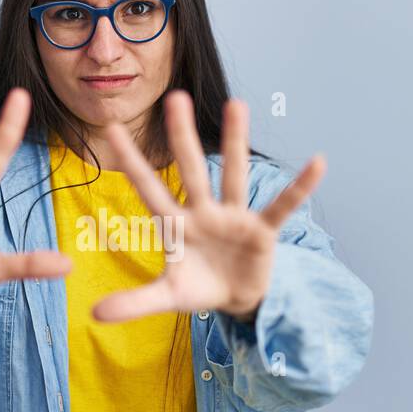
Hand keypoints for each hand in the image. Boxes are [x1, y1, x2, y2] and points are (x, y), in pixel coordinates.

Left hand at [92, 91, 325, 323]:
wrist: (237, 299)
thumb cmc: (199, 288)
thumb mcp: (168, 297)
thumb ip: (134, 303)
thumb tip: (95, 314)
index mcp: (176, 225)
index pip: (148, 189)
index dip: (131, 162)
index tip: (110, 128)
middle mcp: (204, 212)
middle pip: (191, 170)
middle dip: (182, 137)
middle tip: (174, 97)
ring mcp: (234, 217)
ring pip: (234, 175)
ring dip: (236, 141)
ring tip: (237, 105)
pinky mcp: (262, 230)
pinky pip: (282, 206)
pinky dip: (300, 188)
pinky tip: (317, 163)